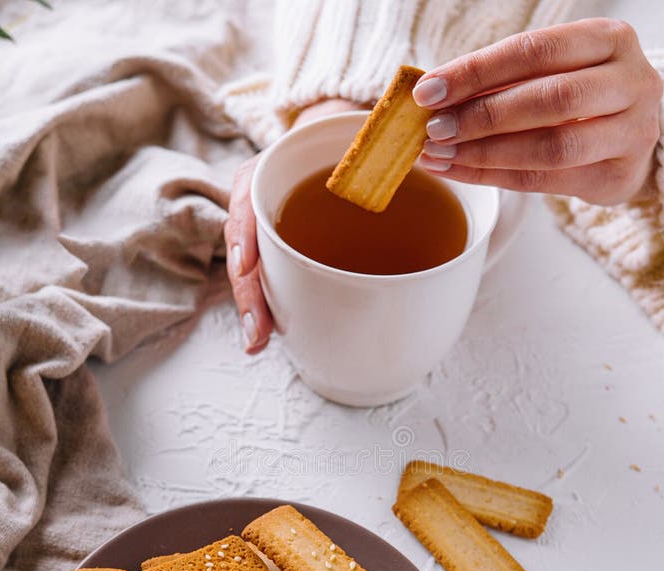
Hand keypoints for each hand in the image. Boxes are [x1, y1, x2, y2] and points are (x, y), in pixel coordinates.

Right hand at [225, 99, 362, 352]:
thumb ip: (381, 150)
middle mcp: (261, 199)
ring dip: (254, 307)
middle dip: (249, 291)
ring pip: (252, 269)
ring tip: (257, 342)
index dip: (246, 235)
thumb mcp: (364, 136)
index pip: (249, 201)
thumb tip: (418, 162)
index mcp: (273, 167)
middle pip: (246, 247)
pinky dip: (270, 306)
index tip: (247, 266)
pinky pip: (268, 277)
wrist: (342, 137)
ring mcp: (268, 226)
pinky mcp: (279, 250)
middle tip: (257, 331)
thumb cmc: (353, 140)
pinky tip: (271, 335)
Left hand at [413, 18, 662, 204]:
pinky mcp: (618, 175)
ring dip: (486, 153)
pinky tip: (461, 172)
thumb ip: (505, 81)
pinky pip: (546, 181)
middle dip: (482, 116)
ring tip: (442, 154)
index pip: (534, 51)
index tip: (429, 90)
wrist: (633, 143)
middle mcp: (630, 81)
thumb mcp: (554, 74)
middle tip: (435, 129)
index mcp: (609, 39)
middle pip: (548, 100)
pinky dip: (495, 178)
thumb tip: (436, 96)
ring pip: (551, 146)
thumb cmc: (584, 100)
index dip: (477, 71)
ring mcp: (632, 131)